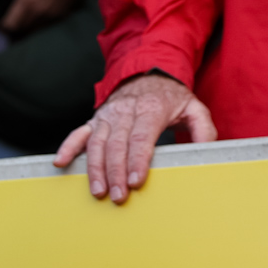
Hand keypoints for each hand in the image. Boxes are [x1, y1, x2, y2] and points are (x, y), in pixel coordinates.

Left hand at [1, 0, 94, 33]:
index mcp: (27, 0)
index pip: (10, 25)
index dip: (3, 26)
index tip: (1, 22)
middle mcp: (38, 12)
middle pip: (21, 30)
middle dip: (14, 28)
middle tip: (11, 22)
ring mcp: (51, 15)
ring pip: (34, 30)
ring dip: (27, 28)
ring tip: (23, 21)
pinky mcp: (61, 15)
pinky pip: (46, 25)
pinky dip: (40, 24)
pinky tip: (37, 16)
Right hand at [52, 73, 215, 202]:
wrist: (147, 72)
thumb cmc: (170, 96)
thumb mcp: (194, 107)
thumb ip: (203, 128)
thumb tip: (207, 149)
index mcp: (150, 109)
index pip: (141, 138)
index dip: (137, 160)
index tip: (135, 181)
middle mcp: (125, 111)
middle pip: (117, 145)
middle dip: (115, 172)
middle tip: (118, 196)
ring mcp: (108, 115)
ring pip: (97, 143)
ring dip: (95, 168)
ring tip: (98, 191)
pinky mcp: (96, 119)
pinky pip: (79, 133)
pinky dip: (68, 147)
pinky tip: (60, 163)